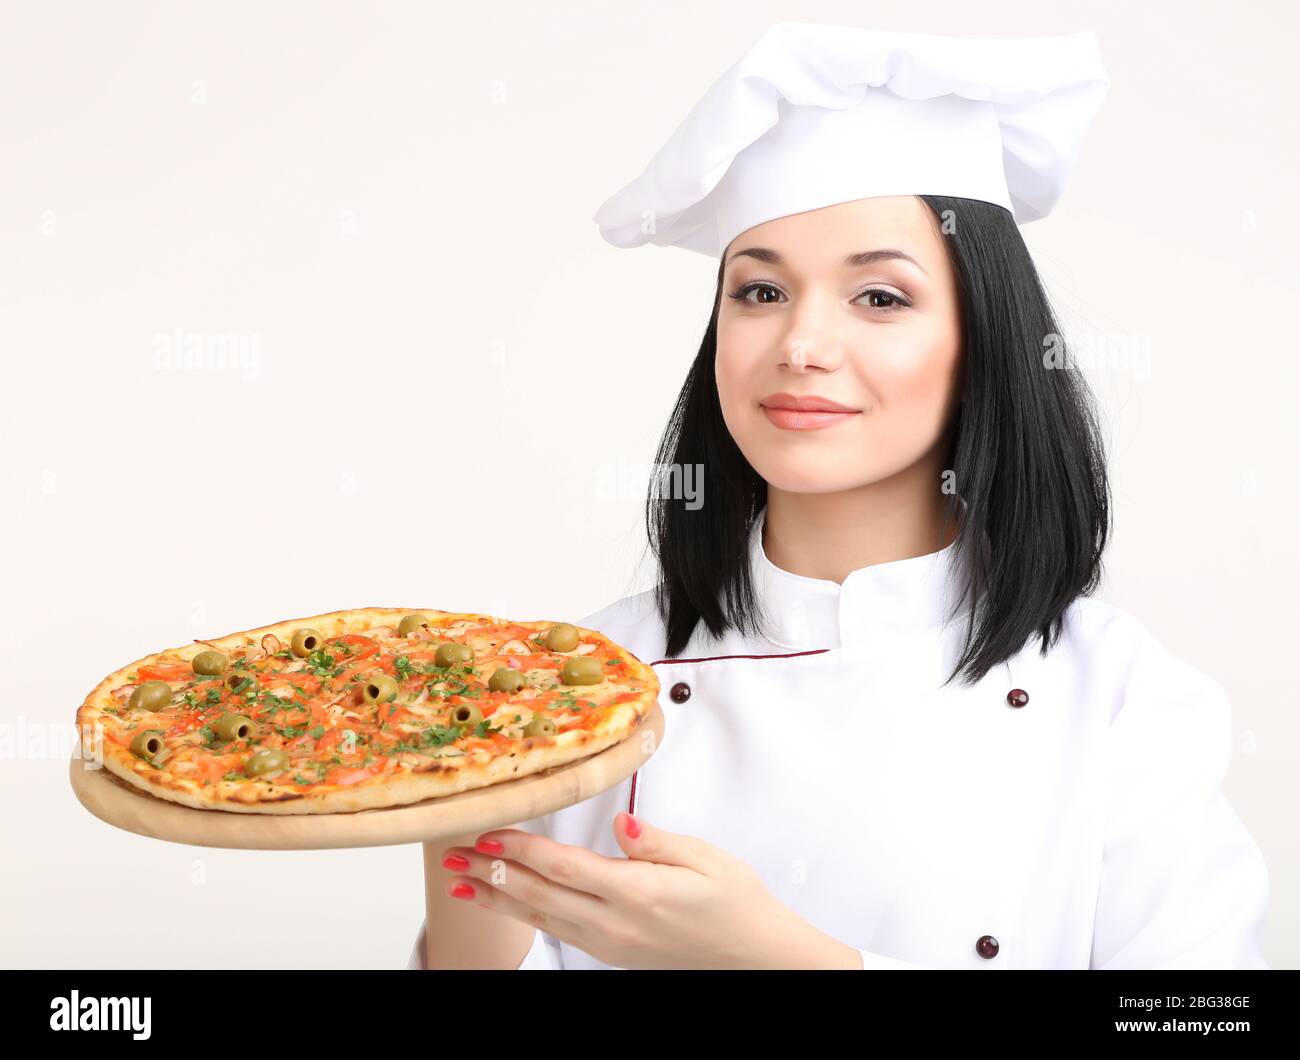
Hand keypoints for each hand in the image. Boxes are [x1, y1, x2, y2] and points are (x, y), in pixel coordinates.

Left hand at [440, 812, 863, 968]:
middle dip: (492, 874)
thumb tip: (620, 823)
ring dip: (499, 898)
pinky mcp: (612, 952)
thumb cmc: (736, 903)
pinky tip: (508, 904)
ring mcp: (610, 943)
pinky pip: (559, 931)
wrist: (755, 958)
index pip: (565, 867)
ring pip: (542, 918)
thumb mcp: (707, 861)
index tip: (486, 834)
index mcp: (637, 894)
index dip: (521, 851)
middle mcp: (615, 924)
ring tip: (462, 885)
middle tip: (451, 858)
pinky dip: (525, 916)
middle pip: (541, 895)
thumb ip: (657, 842)